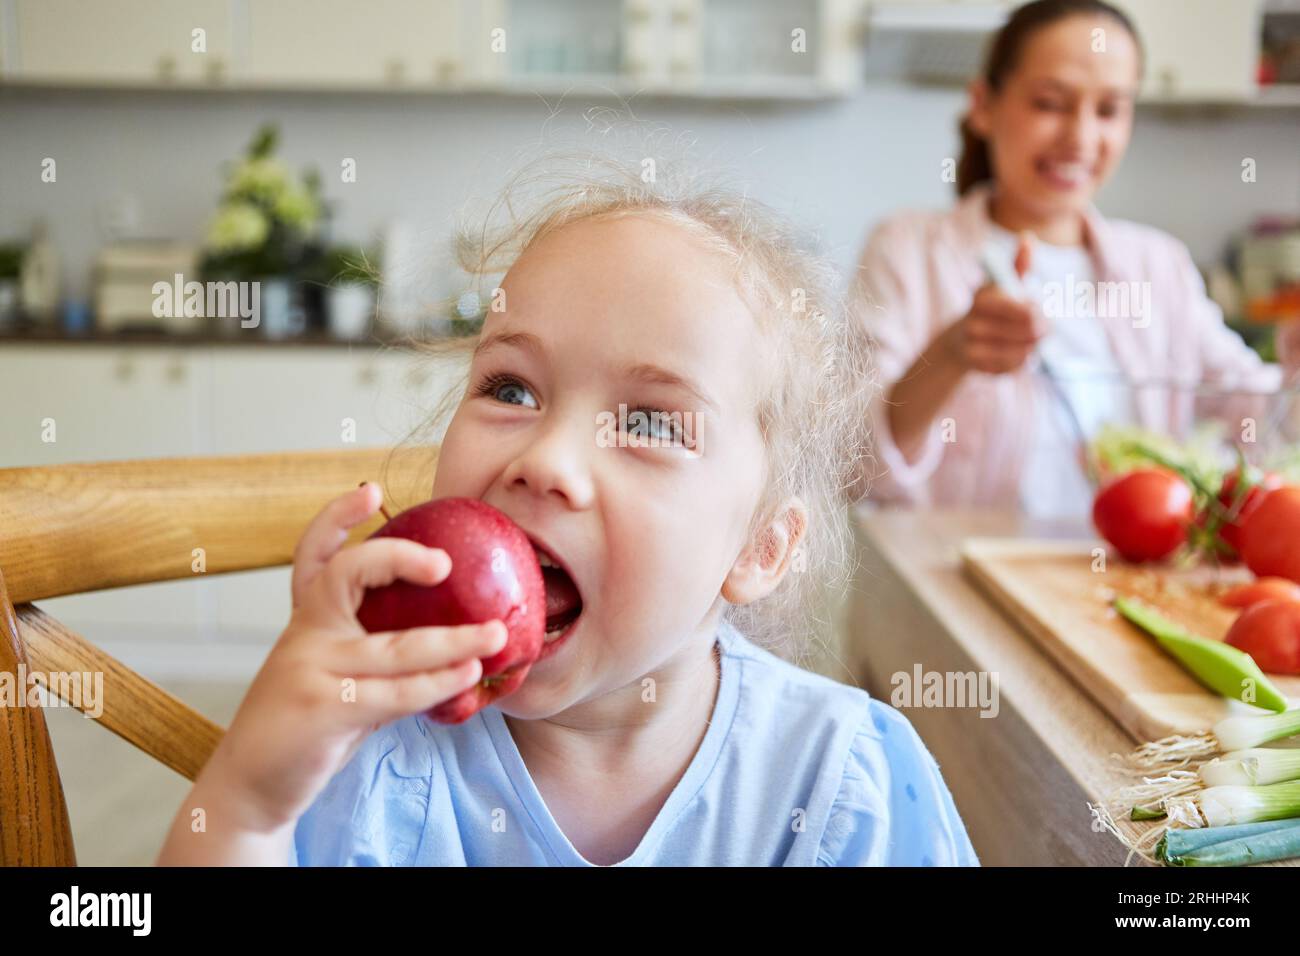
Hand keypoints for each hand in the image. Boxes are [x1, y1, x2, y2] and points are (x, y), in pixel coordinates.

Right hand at [200, 482, 506, 832]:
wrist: (252, 788)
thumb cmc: (305, 729)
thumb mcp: (337, 679)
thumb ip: (377, 654)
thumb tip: (451, 642)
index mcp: (307, 620)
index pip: (314, 555)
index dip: (338, 517)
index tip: (372, 491)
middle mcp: (305, 635)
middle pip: (345, 576)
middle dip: (397, 559)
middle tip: (445, 563)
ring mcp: (310, 670)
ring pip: (393, 645)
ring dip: (453, 640)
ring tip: (495, 633)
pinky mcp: (322, 710)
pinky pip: (394, 692)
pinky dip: (436, 683)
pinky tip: (467, 674)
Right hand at [943, 233, 1045, 374]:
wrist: (960, 341)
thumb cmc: (992, 308)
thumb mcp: (1002, 285)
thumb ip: (1019, 264)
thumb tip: (1027, 237)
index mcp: (982, 299)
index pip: (1026, 310)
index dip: (1041, 313)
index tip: (1044, 312)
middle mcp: (973, 323)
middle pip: (1029, 331)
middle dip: (1043, 330)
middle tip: (1046, 329)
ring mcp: (973, 346)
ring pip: (1024, 350)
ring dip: (1033, 346)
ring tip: (1031, 340)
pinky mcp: (977, 366)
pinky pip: (1014, 366)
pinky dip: (1022, 360)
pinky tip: (1017, 353)